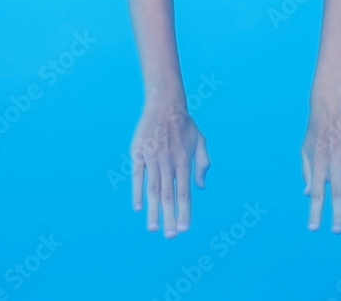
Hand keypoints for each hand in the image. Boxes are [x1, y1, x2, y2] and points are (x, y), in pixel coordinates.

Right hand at [130, 102, 209, 237]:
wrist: (165, 104)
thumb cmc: (185, 125)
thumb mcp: (200, 141)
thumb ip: (202, 164)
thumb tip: (201, 188)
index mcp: (184, 161)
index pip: (185, 192)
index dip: (184, 211)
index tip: (184, 228)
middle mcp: (168, 161)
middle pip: (168, 195)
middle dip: (169, 217)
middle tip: (170, 236)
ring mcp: (152, 158)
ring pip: (152, 189)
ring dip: (153, 210)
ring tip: (153, 228)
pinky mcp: (138, 153)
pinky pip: (138, 176)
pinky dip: (137, 192)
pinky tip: (139, 207)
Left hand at [301, 97, 340, 232]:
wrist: (331, 101)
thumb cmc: (317, 128)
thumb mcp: (306, 149)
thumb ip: (307, 172)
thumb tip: (307, 194)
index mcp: (319, 163)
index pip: (317, 192)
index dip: (315, 210)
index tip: (314, 229)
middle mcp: (334, 160)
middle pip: (337, 191)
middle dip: (338, 212)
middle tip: (338, 231)